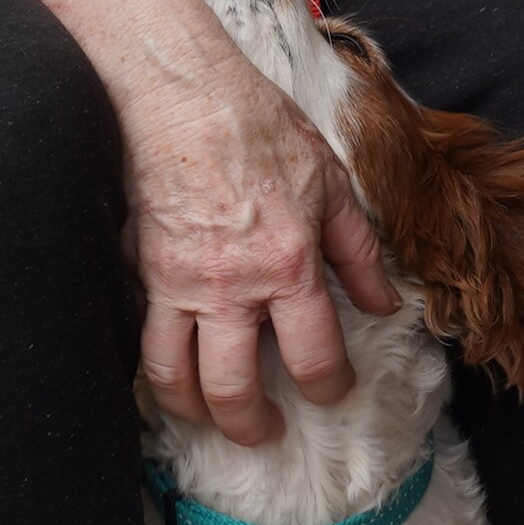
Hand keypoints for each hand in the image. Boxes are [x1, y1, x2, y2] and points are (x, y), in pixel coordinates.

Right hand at [123, 45, 401, 447]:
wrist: (182, 93)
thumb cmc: (260, 128)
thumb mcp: (333, 185)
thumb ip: (359, 252)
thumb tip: (384, 303)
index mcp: (288, 267)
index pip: (314, 358)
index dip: (328, 388)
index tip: (331, 391)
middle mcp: (230, 287)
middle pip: (235, 388)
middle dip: (252, 425)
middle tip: (265, 431)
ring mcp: (176, 282)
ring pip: (174, 375)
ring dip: (194, 410)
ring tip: (210, 417)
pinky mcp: (139, 268)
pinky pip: (140, 336)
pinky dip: (153, 366)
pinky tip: (169, 371)